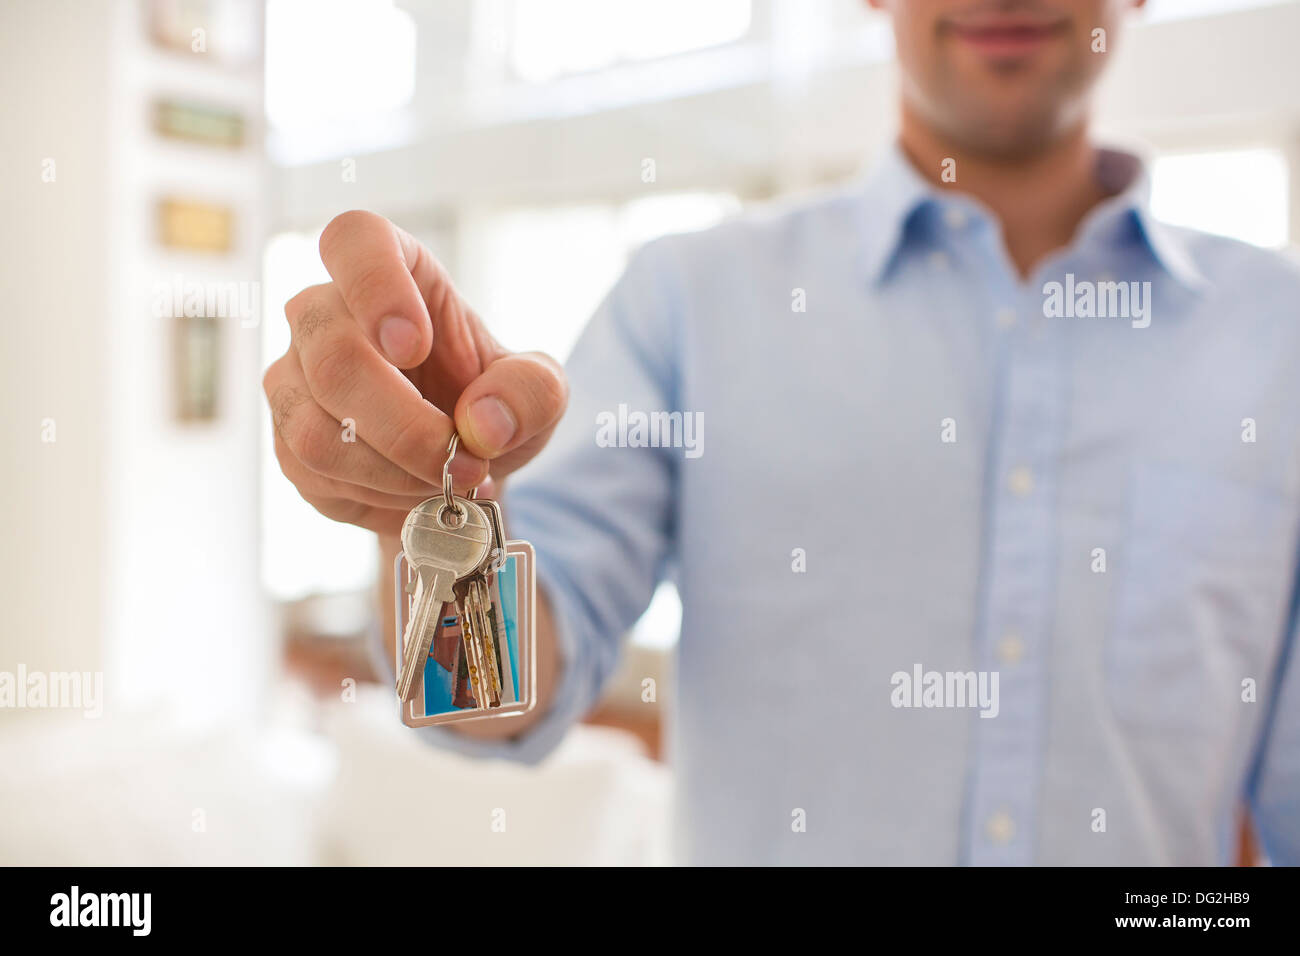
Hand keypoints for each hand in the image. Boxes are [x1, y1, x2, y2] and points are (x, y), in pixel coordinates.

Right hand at [263, 211, 567, 536]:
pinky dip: (376, 494)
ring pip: (318, 428)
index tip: (415, 345)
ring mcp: (294, 375)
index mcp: (394, 268)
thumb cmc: (492, 402)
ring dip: (396, 471)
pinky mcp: (285, 438)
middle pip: (334, 357)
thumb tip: (483, 423)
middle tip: (467, 462)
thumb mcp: (538, 392)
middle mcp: (326, 313)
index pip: (355, 240)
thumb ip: (531, 393)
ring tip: (448, 482)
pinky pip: (314, 470)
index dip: (376, 286)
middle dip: (409, 428)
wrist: (461, 461)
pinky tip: (413, 492)